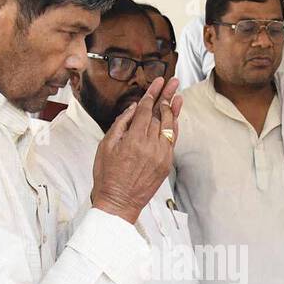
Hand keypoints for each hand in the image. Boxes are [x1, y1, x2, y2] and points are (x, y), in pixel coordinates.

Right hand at [90, 75, 182, 223]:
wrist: (118, 202)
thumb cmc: (107, 175)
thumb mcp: (106, 146)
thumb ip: (120, 124)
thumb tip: (133, 108)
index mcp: (133, 139)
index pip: (146, 110)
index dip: (152, 93)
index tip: (158, 81)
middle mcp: (150, 146)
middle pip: (161, 114)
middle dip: (166, 95)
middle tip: (173, 81)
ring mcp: (161, 156)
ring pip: (170, 126)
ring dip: (174, 109)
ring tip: (178, 94)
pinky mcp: (166, 164)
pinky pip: (173, 140)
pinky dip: (175, 127)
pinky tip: (176, 116)